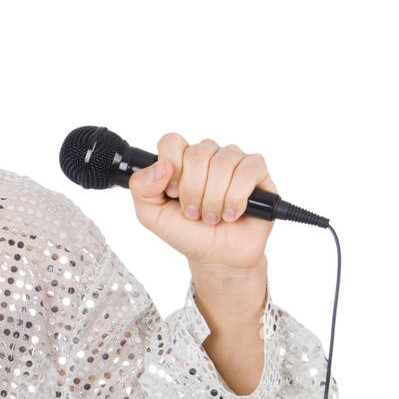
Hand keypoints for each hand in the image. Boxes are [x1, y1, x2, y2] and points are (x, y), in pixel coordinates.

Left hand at [127, 133, 277, 270]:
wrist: (218, 257)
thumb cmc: (186, 232)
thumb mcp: (151, 215)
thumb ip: (141, 188)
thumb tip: (160, 166)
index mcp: (181, 160)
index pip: (172, 142)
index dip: (172, 166)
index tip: (172, 193)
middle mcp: (207, 155)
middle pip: (197, 153)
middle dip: (193, 191)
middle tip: (194, 212)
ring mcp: (233, 160)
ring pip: (222, 163)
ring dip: (214, 198)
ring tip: (213, 217)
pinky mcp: (256, 170)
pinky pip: (247, 170)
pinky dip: (236, 197)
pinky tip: (232, 213)